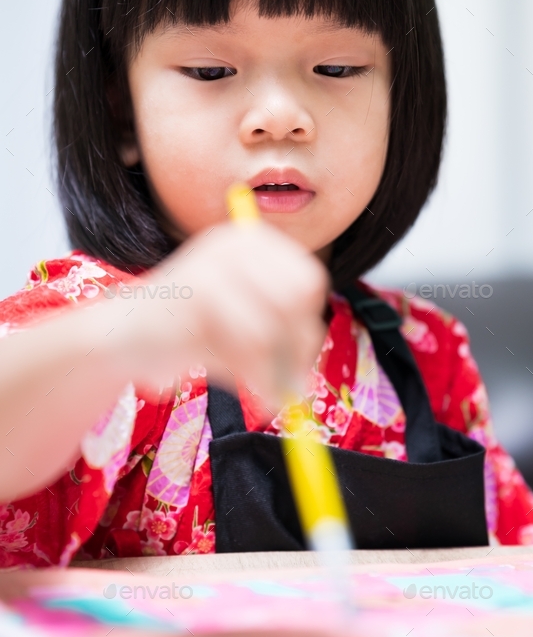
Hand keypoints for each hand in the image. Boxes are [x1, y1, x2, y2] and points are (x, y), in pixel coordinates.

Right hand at [109, 222, 329, 409]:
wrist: (119, 336)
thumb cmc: (186, 333)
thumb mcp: (244, 333)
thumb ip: (279, 346)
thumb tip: (304, 385)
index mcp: (251, 242)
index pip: (309, 279)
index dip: (308, 323)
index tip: (297, 359)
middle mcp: (236, 243)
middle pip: (298, 297)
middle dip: (298, 347)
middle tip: (288, 383)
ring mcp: (215, 264)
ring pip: (275, 324)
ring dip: (276, 370)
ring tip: (265, 395)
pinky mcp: (198, 292)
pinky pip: (252, 342)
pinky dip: (258, 377)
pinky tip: (248, 394)